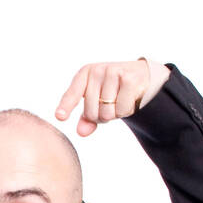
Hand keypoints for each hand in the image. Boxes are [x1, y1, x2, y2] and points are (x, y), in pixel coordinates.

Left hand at [55, 59, 171, 135]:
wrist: (142, 76)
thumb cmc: (114, 91)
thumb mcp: (97, 102)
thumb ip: (87, 118)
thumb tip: (81, 132)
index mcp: (85, 74)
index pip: (72, 94)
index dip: (66, 106)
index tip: (59, 117)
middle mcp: (98, 71)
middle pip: (91, 112)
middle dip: (100, 117)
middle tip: (110, 106)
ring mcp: (113, 72)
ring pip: (107, 113)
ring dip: (115, 114)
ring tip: (120, 101)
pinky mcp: (129, 79)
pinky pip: (122, 109)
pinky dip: (126, 110)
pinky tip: (130, 99)